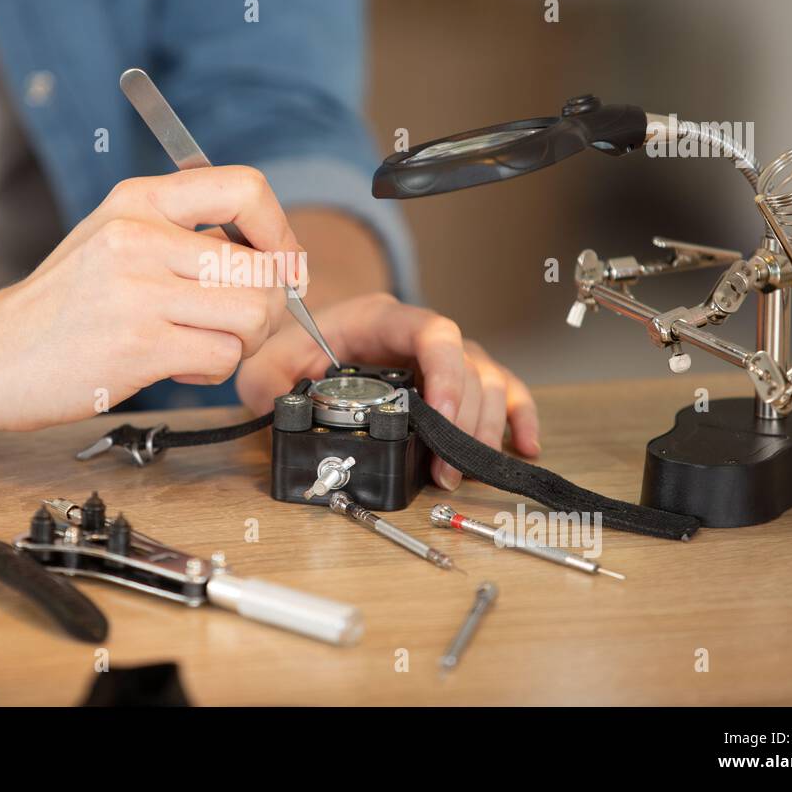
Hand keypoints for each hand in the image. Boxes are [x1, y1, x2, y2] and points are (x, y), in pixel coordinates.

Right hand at [0, 167, 300, 432]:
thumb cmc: (60, 304)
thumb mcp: (113, 237)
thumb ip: (182, 233)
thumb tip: (271, 255)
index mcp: (138, 199)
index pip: (246, 189)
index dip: (279, 233)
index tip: (278, 265)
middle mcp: (140, 236)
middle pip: (264, 266)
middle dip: (269, 306)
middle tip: (239, 323)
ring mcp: (138, 290)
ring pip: (253, 313)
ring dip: (243, 341)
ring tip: (203, 344)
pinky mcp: (138, 345)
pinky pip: (223, 355)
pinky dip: (213, 370)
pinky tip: (178, 367)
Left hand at [234, 292, 540, 489]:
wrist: (301, 336)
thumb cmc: (291, 344)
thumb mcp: (268, 360)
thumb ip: (271, 383)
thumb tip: (287, 410)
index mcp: (380, 317)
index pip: (433, 332)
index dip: (446, 373)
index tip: (442, 417)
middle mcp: (418, 333)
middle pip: (470, 364)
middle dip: (465, 421)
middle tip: (445, 470)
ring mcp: (442, 355)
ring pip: (489, 381)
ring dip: (483, 430)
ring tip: (458, 474)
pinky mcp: (454, 379)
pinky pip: (501, 389)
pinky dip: (516, 417)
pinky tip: (523, 445)